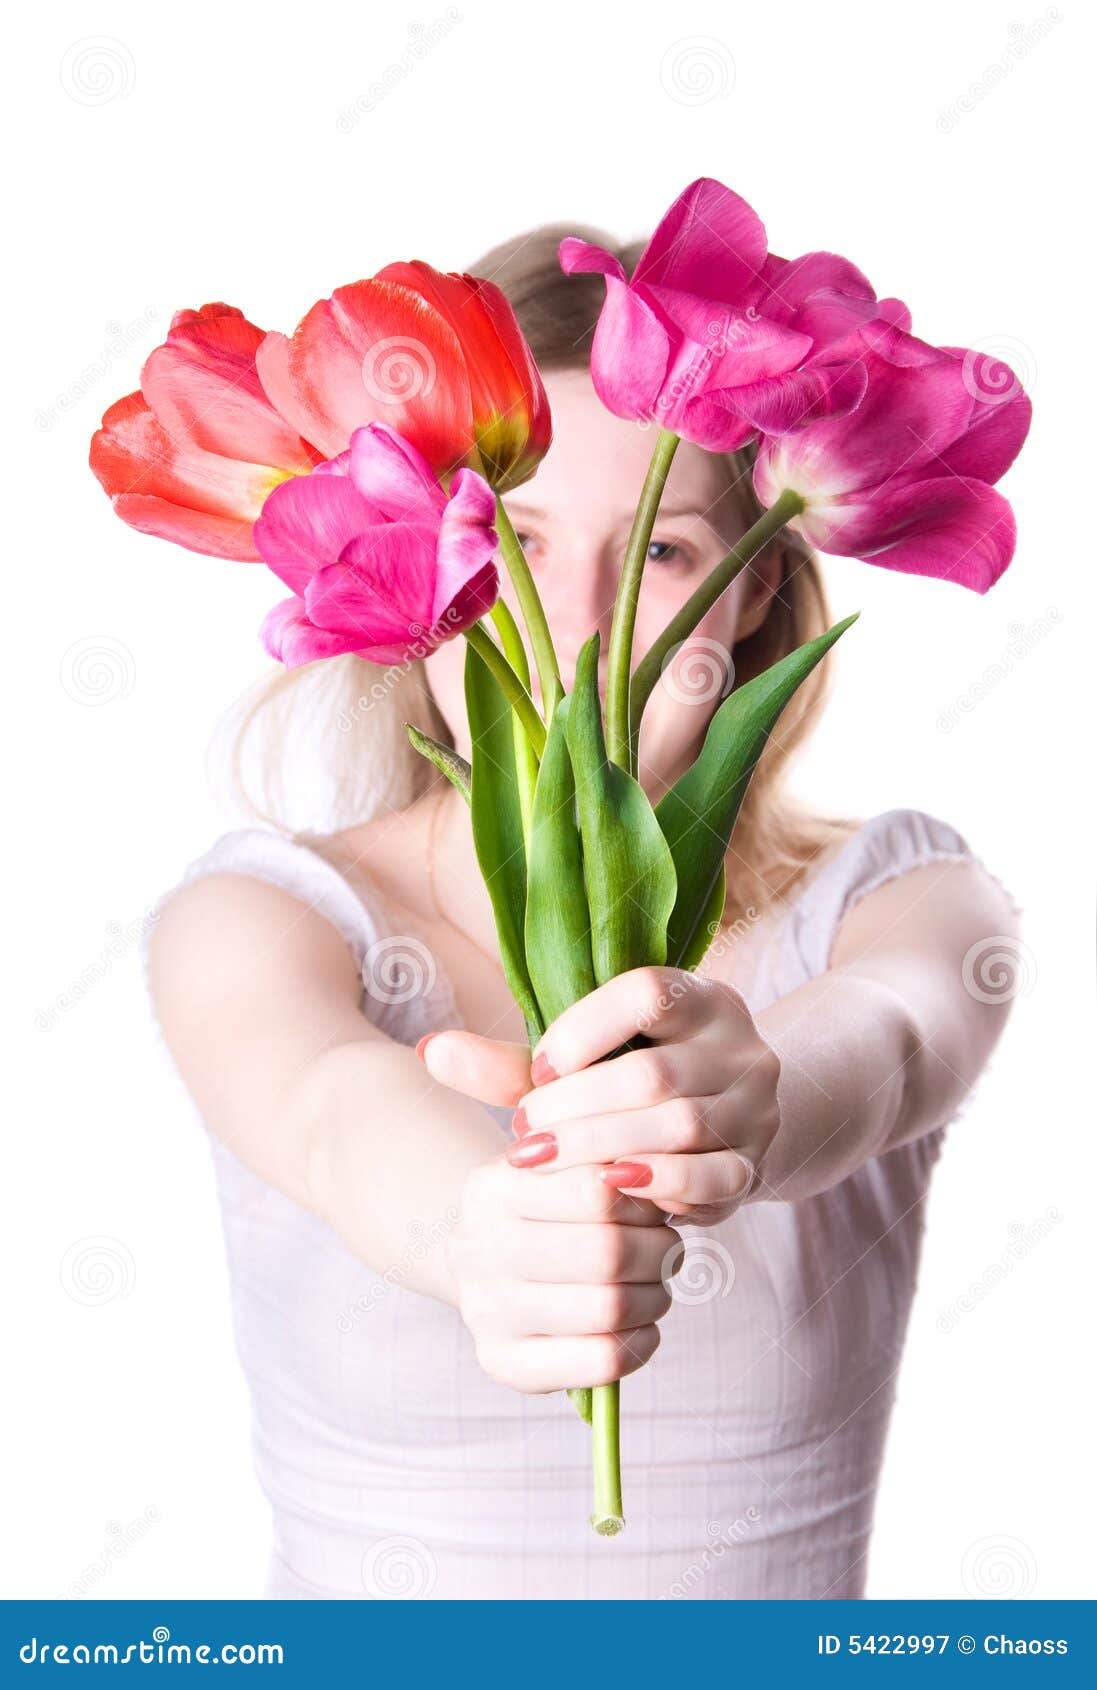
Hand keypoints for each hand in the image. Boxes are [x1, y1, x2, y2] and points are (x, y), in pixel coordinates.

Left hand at [421, 966, 780, 1226]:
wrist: (718, 1128)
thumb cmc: (629, 1086)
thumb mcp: (577, 1067)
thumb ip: (510, 1063)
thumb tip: (429, 1053)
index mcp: (698, 997)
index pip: (646, 993)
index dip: (583, 1031)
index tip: (539, 1069)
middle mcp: (739, 1043)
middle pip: (653, 1074)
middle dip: (577, 1109)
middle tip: (525, 1132)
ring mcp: (754, 1105)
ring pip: (680, 1126)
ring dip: (603, 1148)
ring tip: (549, 1162)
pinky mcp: (757, 1161)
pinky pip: (715, 1176)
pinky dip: (660, 1184)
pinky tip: (610, 1188)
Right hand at [444, 1156, 677, 1393]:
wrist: (486, 1261)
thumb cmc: (540, 1210)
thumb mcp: (559, 1166)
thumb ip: (604, 1161)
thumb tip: (652, 1180)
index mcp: (493, 1191)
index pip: (597, 1192)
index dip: (643, 1203)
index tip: (652, 1208)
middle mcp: (479, 1252)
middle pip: (608, 1254)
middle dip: (658, 1252)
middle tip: (666, 1248)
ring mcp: (488, 1313)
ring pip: (610, 1309)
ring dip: (655, 1296)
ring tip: (653, 1284)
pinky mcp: (505, 1363)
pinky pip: (601, 1360)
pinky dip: (641, 1342)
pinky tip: (640, 1326)